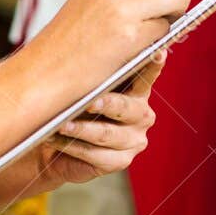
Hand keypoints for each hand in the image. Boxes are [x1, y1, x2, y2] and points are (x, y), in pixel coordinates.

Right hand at [26, 0, 189, 99]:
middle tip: (155, 18)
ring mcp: (123, 7)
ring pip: (179, 1)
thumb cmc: (75, 34)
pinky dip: (159, 40)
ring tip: (148, 30)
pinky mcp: (130, 35)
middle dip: (174, 0)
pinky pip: (168, 29)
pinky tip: (136, 46)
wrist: (48, 68)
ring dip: (172, 18)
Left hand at [32, 52, 163, 187]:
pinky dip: (72, 146)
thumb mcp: (86, 86)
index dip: (153, 65)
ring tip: (62, 124)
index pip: (147, 74)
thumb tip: (81, 54)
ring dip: (81, 129)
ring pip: (106, 133)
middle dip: (105, 104)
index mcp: (138, 90)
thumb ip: (93, 74)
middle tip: (88, 102)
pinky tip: (57, 138)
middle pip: (124, 107)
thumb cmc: (76, 107)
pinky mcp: (121, 161)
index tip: (158, 53)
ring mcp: (133, 140)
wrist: (62, 144)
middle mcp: (142, 114)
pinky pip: (94, 154)